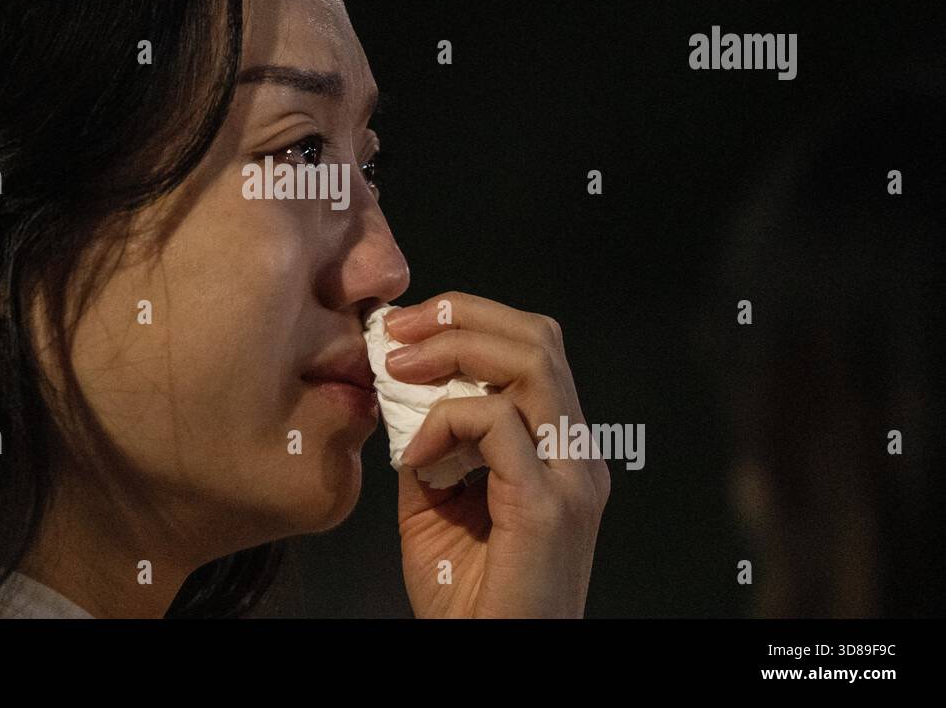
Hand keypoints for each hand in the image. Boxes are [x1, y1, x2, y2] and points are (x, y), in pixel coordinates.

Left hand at [385, 291, 608, 616]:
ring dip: (454, 348)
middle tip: (398, 330)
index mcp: (558, 451)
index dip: (468, 322)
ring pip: (531, 361)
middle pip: (539, 338)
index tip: (405, 330)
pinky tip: (415, 453)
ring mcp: (571, 477)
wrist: (491, 660)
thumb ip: (429, 447)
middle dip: (461, 315)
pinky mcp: (549, 505)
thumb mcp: (436, 505)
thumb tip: (398, 396)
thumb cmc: (465, 599)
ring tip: (398, 366)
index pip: (531, 349)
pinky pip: (498, 421)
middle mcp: (576, 455)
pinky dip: (445, 419)